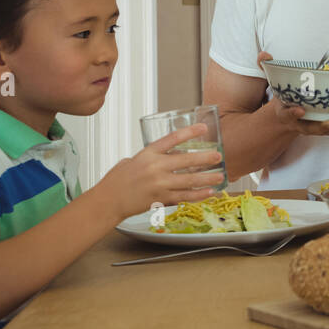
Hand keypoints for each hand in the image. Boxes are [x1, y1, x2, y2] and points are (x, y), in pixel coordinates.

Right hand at [95, 123, 222, 221]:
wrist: (108, 200)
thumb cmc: (118, 180)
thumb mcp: (133, 160)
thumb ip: (152, 157)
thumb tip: (171, 155)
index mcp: (148, 153)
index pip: (172, 139)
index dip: (189, 132)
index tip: (203, 128)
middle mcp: (155, 167)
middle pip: (186, 160)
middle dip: (205, 158)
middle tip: (218, 156)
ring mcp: (159, 184)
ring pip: (189, 180)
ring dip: (207, 178)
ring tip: (220, 176)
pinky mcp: (161, 199)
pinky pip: (184, 196)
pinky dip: (199, 195)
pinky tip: (209, 192)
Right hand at [258, 51, 328, 136]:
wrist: (285, 118)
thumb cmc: (283, 98)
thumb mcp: (272, 83)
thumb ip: (267, 68)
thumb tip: (264, 54)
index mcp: (286, 113)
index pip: (288, 114)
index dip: (293, 113)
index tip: (299, 110)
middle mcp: (301, 123)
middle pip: (312, 128)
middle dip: (323, 126)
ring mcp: (314, 125)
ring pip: (328, 129)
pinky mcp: (326, 124)